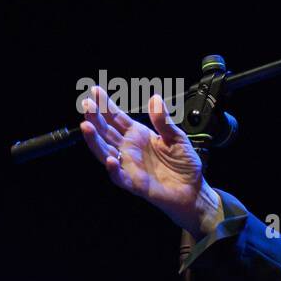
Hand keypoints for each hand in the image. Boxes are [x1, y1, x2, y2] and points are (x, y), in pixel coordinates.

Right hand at [79, 85, 221, 235]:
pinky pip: (119, 177)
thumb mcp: (177, 138)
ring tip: (87, 126)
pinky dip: (114, 169)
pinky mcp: (134, 184)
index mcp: (138, 135)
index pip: (117, 117)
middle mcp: (129, 149)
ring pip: (105, 152)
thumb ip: (164, 121)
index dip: (106, 105)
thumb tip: (155, 99)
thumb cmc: (184, 165)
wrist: (193, 190)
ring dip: (95, 140)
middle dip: (95, 118)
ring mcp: (129, 166)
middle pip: (106, 132)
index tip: (95, 90)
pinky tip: (111, 159)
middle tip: (87, 104)